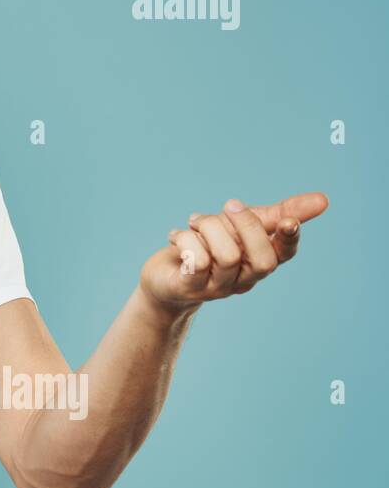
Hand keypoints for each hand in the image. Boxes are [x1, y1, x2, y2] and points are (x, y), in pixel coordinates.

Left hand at [139, 191, 329, 315]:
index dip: (289, 239)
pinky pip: (197, 261)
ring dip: (210, 227)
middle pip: (263, 260)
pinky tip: (177, 236)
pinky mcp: (191, 287)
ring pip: (228, 256)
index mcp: (259, 260)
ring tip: (195, 221)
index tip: (288, 220)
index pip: (285, 255)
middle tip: (229, 206)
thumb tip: (323, 200)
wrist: (165, 276)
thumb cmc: (210, 246)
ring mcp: (218, 287)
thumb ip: (279, 213)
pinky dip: (186, 239)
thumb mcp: (242, 225)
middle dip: (248, 226)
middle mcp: (244, 278)